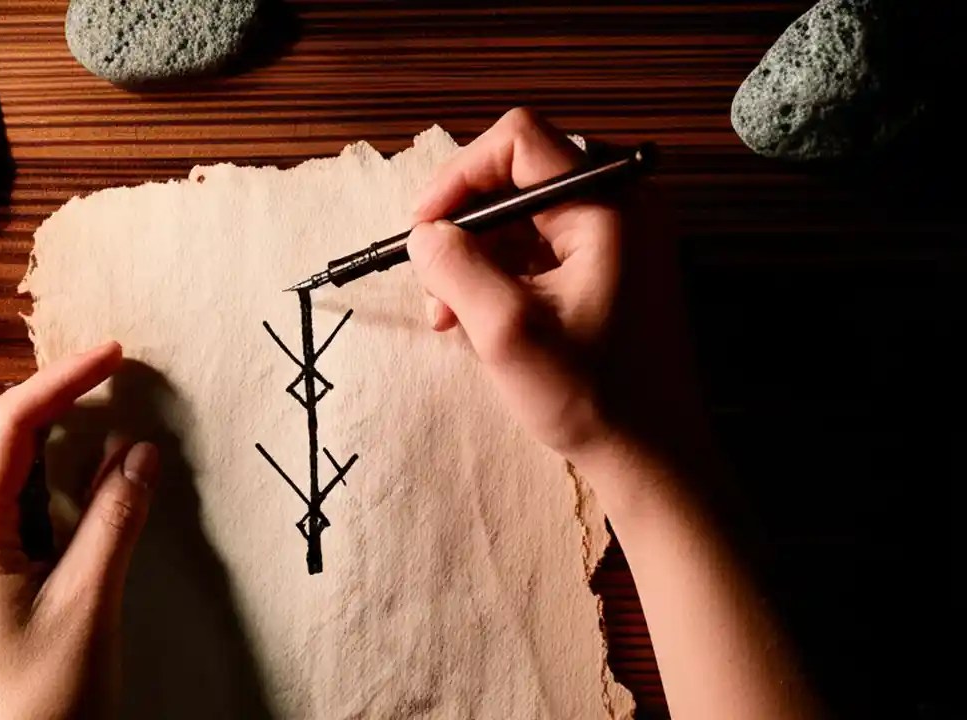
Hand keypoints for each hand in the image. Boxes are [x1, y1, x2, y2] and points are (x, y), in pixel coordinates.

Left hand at [0, 342, 157, 719]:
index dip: (62, 380)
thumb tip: (141, 451)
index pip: (10, 426)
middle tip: (126, 378)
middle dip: (67, 405)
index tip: (115, 351)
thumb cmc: (40, 700)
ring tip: (126, 422)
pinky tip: (106, 484)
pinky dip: (69, 491)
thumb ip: (115, 519)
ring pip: (22, 478)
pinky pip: (28, 513)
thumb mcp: (86, 602)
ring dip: (73, 449)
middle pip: (10, 444)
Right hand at [408, 108, 699, 460]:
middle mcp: (622, 206)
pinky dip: (502, 274)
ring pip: (524, 215)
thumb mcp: (505, 330)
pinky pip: (542, 246)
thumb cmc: (591, 396)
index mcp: (608, 207)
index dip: (459, 175)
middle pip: (518, 176)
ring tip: (448, 314)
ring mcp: (620, 238)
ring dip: (476, 256)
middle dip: (464, 225)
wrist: (653, 457)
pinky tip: (477, 319)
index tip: (424, 227)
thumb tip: (424, 234)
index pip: (519, 141)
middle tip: (431, 281)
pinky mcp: (612, 268)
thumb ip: (455, 267)